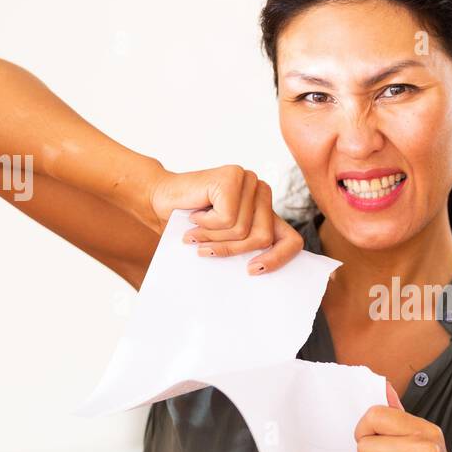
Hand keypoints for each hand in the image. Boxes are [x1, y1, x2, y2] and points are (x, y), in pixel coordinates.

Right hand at [148, 164, 303, 273]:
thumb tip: (260, 274)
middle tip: (203, 248)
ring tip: (195, 232)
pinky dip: (206, 224)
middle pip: (262, 238)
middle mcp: (262, 191)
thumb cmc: (190, 225)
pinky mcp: (233, 177)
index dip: (278, 260)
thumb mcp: (225, 242)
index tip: (252, 270)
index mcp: (265, 209)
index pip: (291, 241)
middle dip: (229, 249)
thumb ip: (246, 250)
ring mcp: (249, 181)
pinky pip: (227, 219)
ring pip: (244, 231)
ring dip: (213, 237)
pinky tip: (195, 215)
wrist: (159, 200)